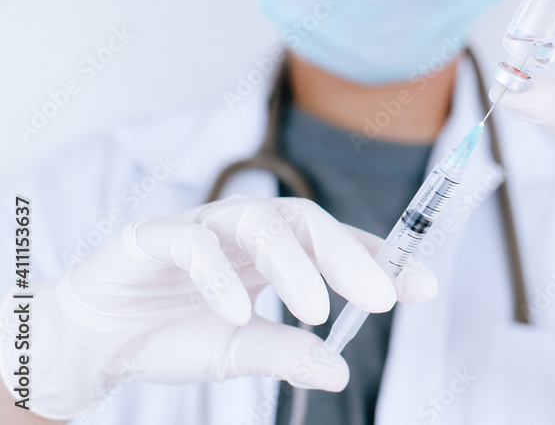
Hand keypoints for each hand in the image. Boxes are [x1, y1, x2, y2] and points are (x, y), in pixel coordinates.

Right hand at [0, 196, 436, 419]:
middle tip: (384, 296)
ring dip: (293, 265)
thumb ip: (285, 354)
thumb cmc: (170, 335)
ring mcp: (202, 227)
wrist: (92, 341)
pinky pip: (194, 242)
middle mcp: (245, 232)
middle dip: (349, 258)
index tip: (424, 287)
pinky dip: (221, 276)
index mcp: (274, 254)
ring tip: (317, 308)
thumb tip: (338, 372)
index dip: (380, 259)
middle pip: (308, 223)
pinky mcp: (155, 235)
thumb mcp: (236, 351)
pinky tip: (241, 310)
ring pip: (260, 222)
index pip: (335, 245)